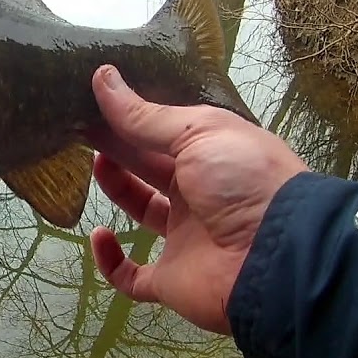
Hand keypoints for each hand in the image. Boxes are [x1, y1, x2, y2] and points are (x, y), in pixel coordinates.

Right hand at [84, 65, 308, 334]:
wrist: (276, 258)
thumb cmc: (244, 181)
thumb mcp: (199, 133)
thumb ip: (146, 114)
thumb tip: (102, 78)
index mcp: (213, 153)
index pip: (167, 129)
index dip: (135, 114)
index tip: (96, 96)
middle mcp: (199, 192)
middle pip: (150, 163)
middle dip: (119, 143)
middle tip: (81, 123)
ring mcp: (185, 237)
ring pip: (142, 208)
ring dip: (117, 186)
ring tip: (95, 162)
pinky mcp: (170, 279)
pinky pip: (132, 276)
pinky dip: (110, 260)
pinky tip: (100, 235)